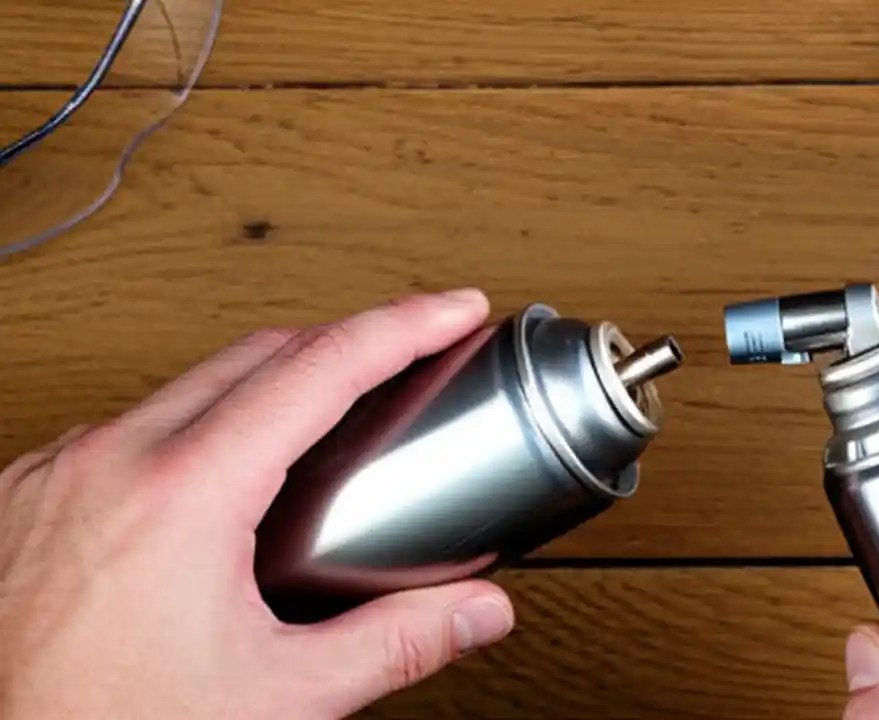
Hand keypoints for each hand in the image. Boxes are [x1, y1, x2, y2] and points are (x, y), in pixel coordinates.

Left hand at [0, 289, 514, 718]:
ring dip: (264, 384)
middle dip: (345, 341)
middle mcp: (109, 462)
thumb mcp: (279, 695)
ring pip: (186, 385)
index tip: (449, 310)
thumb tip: (476, 611)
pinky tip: (214, 468)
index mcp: (182, 494)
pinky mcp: (24, 496)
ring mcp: (57, 473)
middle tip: (404, 350)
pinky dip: (190, 427)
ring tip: (319, 410)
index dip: (401, 327)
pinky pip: (126, 427)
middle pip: (258, 354)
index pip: (320, 369)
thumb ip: (395, 643)